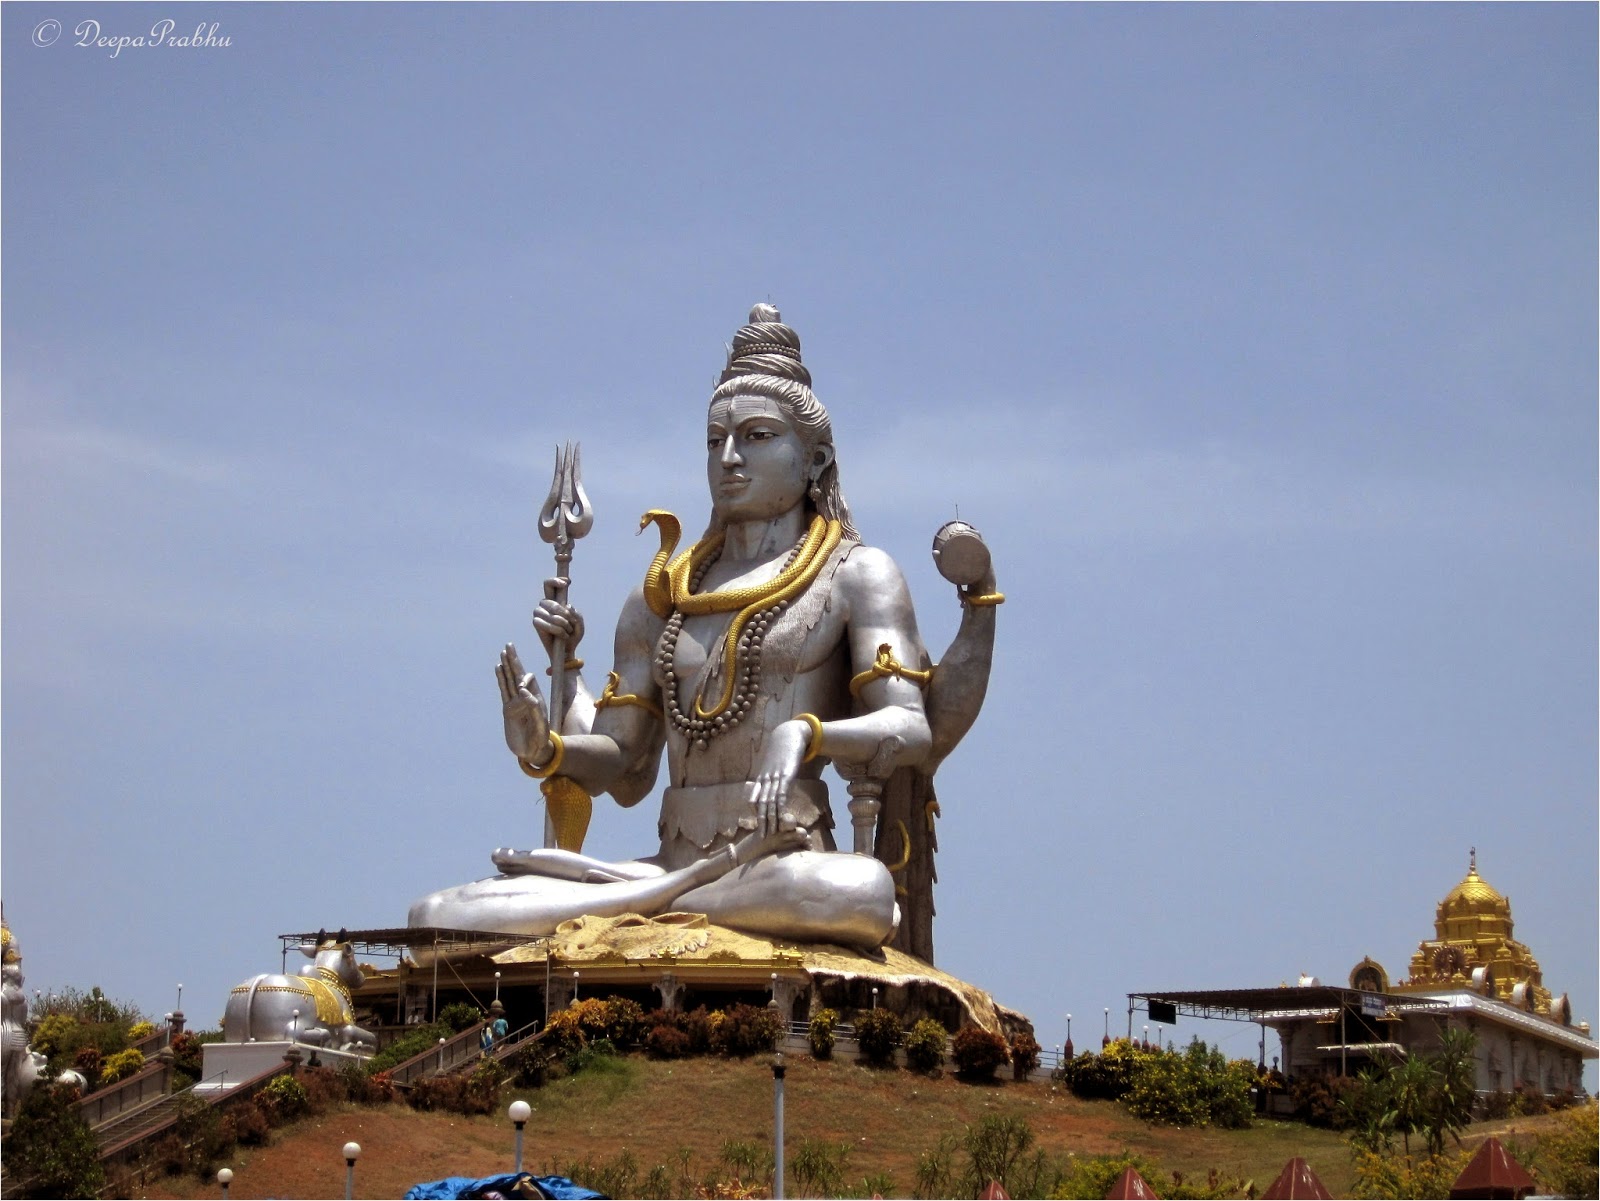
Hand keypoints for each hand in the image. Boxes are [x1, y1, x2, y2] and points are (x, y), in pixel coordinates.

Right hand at [496, 643, 550, 761]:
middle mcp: (525, 698)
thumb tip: (523, 691)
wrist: (533, 751)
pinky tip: (498, 668)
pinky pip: (504, 691)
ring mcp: (515, 702)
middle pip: (518, 675)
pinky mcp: (508, 709)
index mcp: (536, 698)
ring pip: (509, 680)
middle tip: (509, 645)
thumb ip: (533, 707)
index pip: (529, 681)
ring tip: (503, 653)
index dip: (524, 679)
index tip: (521, 689)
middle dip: (514, 660)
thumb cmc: (540, 738)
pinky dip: (501, 679)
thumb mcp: (540, 723)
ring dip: (506, 667)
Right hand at [531, 578, 584, 659]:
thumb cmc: (572, 636)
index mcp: (555, 600)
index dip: (556, 581)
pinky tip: (562, 636)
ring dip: (563, 624)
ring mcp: (539, 613)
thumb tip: (567, 606)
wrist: (566, 650)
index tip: (568, 583)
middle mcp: (545, 604)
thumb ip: (576, 615)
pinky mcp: (536, 623)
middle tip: (571, 623)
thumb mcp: (579, 624)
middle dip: (565, 614)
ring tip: (568, 632)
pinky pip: (547, 624)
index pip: (549, 585)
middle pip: (553, 603)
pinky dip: (558, 631)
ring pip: (552, 615)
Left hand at [751, 718, 811, 836]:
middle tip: (762, 837)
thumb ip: (771, 775)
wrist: (790, 734)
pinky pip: (782, 793)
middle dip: (762, 822)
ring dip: (771, 819)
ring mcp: (775, 777)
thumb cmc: (783, 749)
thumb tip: (770, 786)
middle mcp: (766, 779)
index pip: (755, 799)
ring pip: (770, 802)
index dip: (756, 814)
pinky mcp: (787, 775)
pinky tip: (782, 816)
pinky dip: (781, 806)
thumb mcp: (773, 764)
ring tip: (772, 832)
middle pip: (761, 804)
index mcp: (762, 777)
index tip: (757, 827)